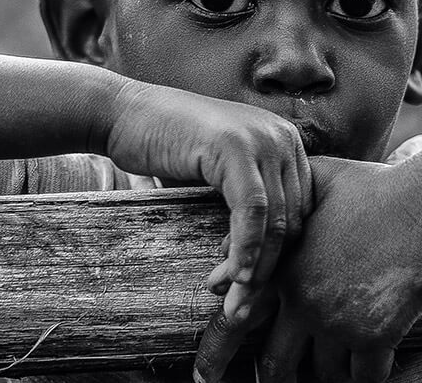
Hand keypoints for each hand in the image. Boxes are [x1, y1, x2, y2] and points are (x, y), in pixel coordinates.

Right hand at [107, 80, 312, 320]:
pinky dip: (245, 249)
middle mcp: (283, 138)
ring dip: (254, 270)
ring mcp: (262, 138)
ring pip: (275, 221)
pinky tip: (232, 276)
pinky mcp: (236, 147)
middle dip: (268, 271)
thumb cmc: (165, 149)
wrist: (122, 114)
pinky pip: (252, 211)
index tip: (251, 289)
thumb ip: (247, 204)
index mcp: (286, 144)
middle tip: (241, 306)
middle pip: (293, 220)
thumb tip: (265, 264)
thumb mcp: (219, 176)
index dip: (278, 257)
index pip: (299, 212)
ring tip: (231, 301)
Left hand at [195, 156, 421, 382]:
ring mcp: (340, 323)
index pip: (238, 320)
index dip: (216, 354)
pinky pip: (365, 379)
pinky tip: (365, 376)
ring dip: (323, 376)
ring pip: (321, 375)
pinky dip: (364, 381)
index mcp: (284, 269)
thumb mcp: (315, 184)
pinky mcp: (378, 337)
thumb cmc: (373, 187)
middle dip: (271, 378)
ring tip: (324, 374)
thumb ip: (273, 210)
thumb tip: (230, 238)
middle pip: (275, 363)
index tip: (201, 378)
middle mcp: (305, 303)